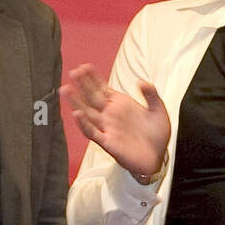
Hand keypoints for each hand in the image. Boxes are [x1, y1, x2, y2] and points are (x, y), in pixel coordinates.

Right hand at [60, 63, 169, 179]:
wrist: (158, 157)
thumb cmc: (156, 135)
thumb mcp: (158, 111)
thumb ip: (151, 95)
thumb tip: (141, 81)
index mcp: (120, 105)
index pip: (103, 88)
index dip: (93, 78)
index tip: (84, 66)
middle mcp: (110, 115)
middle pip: (92, 97)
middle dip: (82, 85)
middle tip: (72, 72)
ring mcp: (107, 128)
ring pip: (88, 113)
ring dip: (76, 102)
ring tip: (66, 89)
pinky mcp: (108, 142)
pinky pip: (93, 132)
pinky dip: (85, 124)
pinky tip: (77, 114)